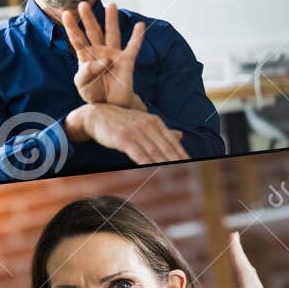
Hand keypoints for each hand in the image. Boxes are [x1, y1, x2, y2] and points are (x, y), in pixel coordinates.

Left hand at [64, 0, 144, 107]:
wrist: (109, 106)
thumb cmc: (94, 93)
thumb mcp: (82, 84)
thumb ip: (86, 72)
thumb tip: (103, 60)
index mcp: (86, 57)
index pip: (77, 39)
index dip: (72, 27)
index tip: (66, 14)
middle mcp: (99, 52)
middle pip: (93, 32)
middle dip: (88, 18)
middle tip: (83, 3)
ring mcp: (113, 55)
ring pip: (112, 34)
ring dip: (111, 20)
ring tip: (112, 5)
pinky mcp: (127, 62)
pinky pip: (133, 47)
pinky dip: (137, 37)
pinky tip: (139, 26)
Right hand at [65, 102, 187, 164]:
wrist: (96, 114)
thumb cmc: (121, 121)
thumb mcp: (143, 123)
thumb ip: (161, 131)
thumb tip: (181, 135)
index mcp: (155, 122)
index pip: (172, 141)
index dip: (182, 153)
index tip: (192, 163)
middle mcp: (148, 125)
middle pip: (166, 147)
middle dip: (178, 160)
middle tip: (189, 170)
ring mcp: (136, 131)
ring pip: (154, 151)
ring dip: (166, 163)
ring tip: (176, 172)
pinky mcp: (123, 138)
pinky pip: (138, 152)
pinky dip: (147, 161)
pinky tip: (154, 169)